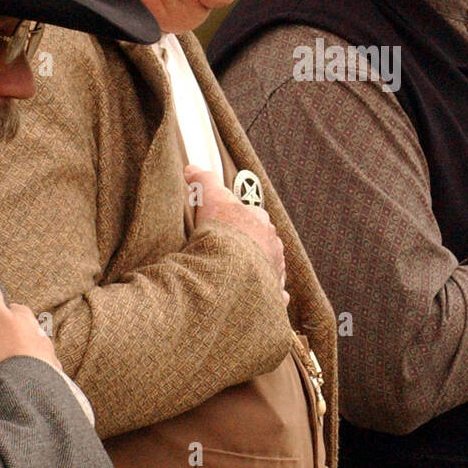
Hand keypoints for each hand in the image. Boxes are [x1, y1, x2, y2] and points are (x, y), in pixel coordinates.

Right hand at [0, 262, 62, 374]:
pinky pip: (40, 371)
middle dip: (14, 335)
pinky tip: (23, 378)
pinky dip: (31, 372)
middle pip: (25, 330)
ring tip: (9, 364)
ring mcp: (47, 355)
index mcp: (26, 317)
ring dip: (23, 354)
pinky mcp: (49, 376)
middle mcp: (40, 333)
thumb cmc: (7, 348)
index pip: (14, 309)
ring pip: (33, 350)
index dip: (2, 313)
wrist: (29, 384)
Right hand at [185, 165, 287, 301]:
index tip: (229, 228)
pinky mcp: (273, 293)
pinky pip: (274, 295)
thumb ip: (203, 180)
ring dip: (260, 272)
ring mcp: (275, 270)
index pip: (254, 218)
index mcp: (261, 222)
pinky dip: (270, 297)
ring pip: (270, 268)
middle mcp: (272, 245)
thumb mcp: (211, 197)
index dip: (241, 222)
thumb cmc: (222, 231)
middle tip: (232, 256)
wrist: (231, 267)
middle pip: (263, 244)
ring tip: (241, 279)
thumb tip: (191, 168)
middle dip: (252, 248)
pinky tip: (260, 299)